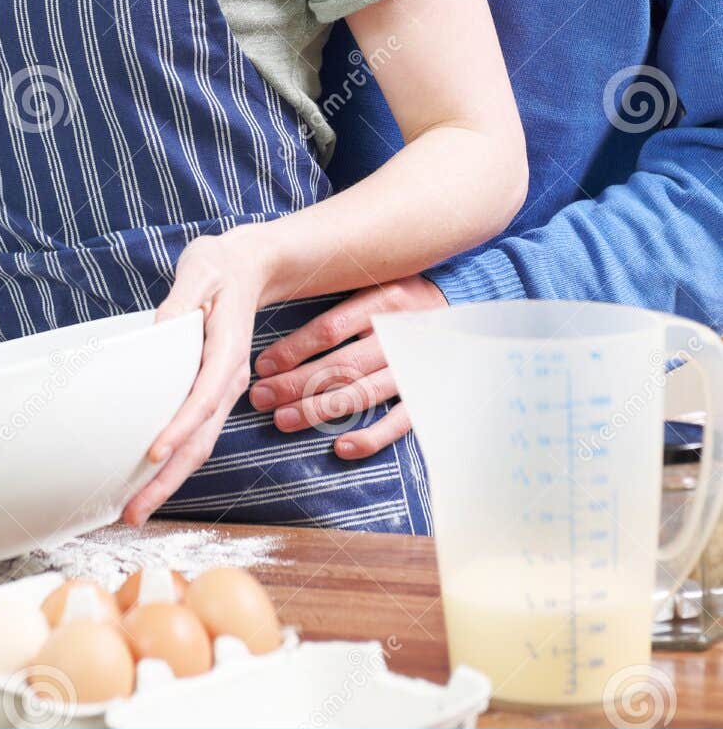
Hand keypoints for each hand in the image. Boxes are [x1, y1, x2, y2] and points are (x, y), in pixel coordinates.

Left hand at [122, 231, 269, 525]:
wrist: (248, 268)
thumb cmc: (219, 267)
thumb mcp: (201, 269)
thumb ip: (183, 297)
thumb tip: (162, 327)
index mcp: (227, 351)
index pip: (205, 396)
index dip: (181, 426)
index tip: (153, 452)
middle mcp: (229, 379)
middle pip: (202, 439)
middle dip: (169, 479)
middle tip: (134, 513)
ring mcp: (222, 390)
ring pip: (199, 446)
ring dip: (169, 481)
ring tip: (135, 510)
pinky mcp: (211, 393)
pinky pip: (195, 435)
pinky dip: (174, 462)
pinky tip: (149, 479)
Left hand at [248, 275, 447, 459]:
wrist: (469, 308)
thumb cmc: (406, 295)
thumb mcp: (378, 280)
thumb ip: (342, 297)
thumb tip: (284, 303)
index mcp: (385, 302)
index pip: (331, 329)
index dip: (294, 349)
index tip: (262, 365)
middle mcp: (400, 336)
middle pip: (341, 365)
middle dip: (295, 383)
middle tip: (261, 397)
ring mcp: (417, 369)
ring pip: (363, 394)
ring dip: (320, 410)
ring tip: (283, 420)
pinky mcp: (429, 396)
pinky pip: (400, 423)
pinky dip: (371, 438)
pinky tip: (340, 447)